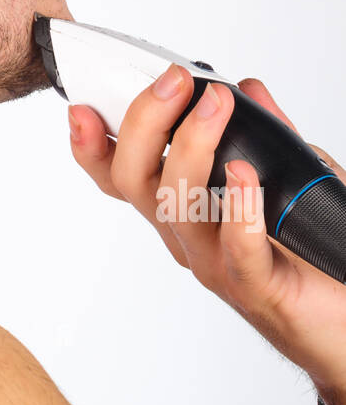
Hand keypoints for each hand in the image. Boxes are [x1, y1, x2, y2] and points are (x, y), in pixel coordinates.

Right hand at [68, 69, 345, 404]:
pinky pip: (237, 252)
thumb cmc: (310, 253)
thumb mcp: (288, 174)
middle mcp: (186, 235)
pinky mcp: (256, 287)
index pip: (120, 175)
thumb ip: (267, 134)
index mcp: (182, 207)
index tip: (83, 106)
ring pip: (176, 207)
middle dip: (145, 122)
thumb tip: (250, 89)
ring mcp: (216, 263)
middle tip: (174, 80)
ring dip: (191, 148)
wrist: (343, 324)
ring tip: (217, 106)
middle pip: (135, 180)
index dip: (92, 145)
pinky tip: (245, 176)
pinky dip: (239, 212)